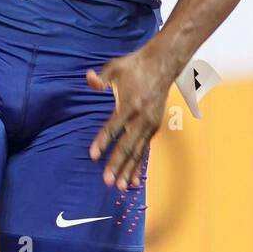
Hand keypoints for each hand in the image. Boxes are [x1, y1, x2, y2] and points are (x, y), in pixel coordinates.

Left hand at [86, 46, 174, 190]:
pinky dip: (139, 165)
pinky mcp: (154, 127)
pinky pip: (144, 150)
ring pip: (138, 151)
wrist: (163, 64)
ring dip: (129, 170)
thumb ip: (101, 78)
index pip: (113, 126)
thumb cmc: (135, 66)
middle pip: (127, 145)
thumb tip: (89, 80)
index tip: (93, 155)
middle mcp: (141, 117)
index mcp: (130, 104)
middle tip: (107, 181)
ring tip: (121, 187)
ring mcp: (150, 124)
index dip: (103, 141)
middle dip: (117, 164)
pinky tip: (134, 180)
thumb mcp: (115, 67)